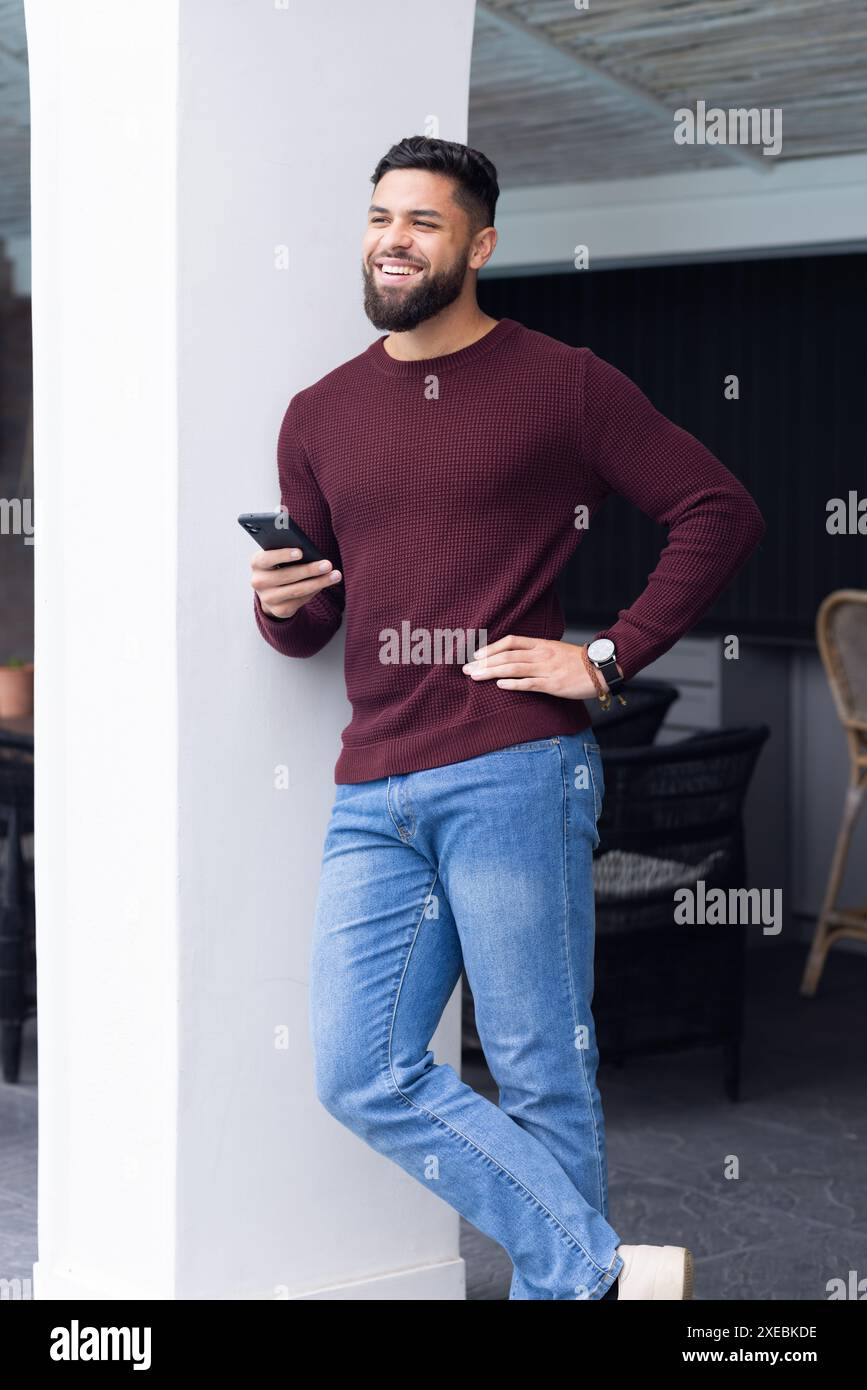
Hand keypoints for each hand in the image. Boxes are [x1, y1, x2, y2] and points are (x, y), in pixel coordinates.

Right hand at [250, 547, 341, 618]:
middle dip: (309, 570)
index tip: (300, 552)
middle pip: (286, 576)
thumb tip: (311, 554)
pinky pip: (301, 600)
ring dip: (318, 582)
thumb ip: (288, 553)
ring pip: (297, 590)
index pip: (266, 559)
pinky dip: (315, 590)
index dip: (283, 555)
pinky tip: (326, 583)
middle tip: (327, 565)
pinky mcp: (279, 610)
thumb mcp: (278, 557)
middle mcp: (258, 582)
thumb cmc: (279, 566)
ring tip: (335, 575)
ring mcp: (268, 598)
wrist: (271, 591)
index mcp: (257, 563)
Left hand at [462, 637, 622, 699]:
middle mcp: (541, 654)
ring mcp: (546, 669)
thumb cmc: (578, 662)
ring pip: (513, 668)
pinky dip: (513, 684)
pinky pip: (529, 683)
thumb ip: (537, 653)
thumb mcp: (555, 651)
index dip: (491, 647)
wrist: (601, 669)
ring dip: (492, 672)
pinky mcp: (553, 684)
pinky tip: (499, 685)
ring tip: (475, 676)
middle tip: (467, 669)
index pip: (511, 641)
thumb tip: (516, 659)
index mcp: (542, 644)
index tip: (477, 655)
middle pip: (507, 656)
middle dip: (484, 662)